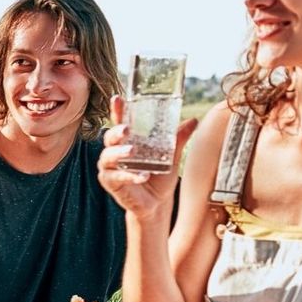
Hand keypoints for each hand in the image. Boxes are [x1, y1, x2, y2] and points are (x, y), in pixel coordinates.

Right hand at [97, 94, 198, 220]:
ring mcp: (110, 168)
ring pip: (108, 157)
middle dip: (116, 132)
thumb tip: (193, 120)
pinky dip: (130, 176)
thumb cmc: (159, 176)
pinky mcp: (111, 184)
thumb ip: (178, 139)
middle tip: (127, 129)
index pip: (119, 122)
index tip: (118, 99)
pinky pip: (117, 178)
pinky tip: (142, 176)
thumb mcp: (171, 155)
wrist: (157, 203)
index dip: (117, 110)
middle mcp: (114, 152)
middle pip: (109, 138)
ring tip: (132, 151)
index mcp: (127, 141)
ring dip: (119, 153)